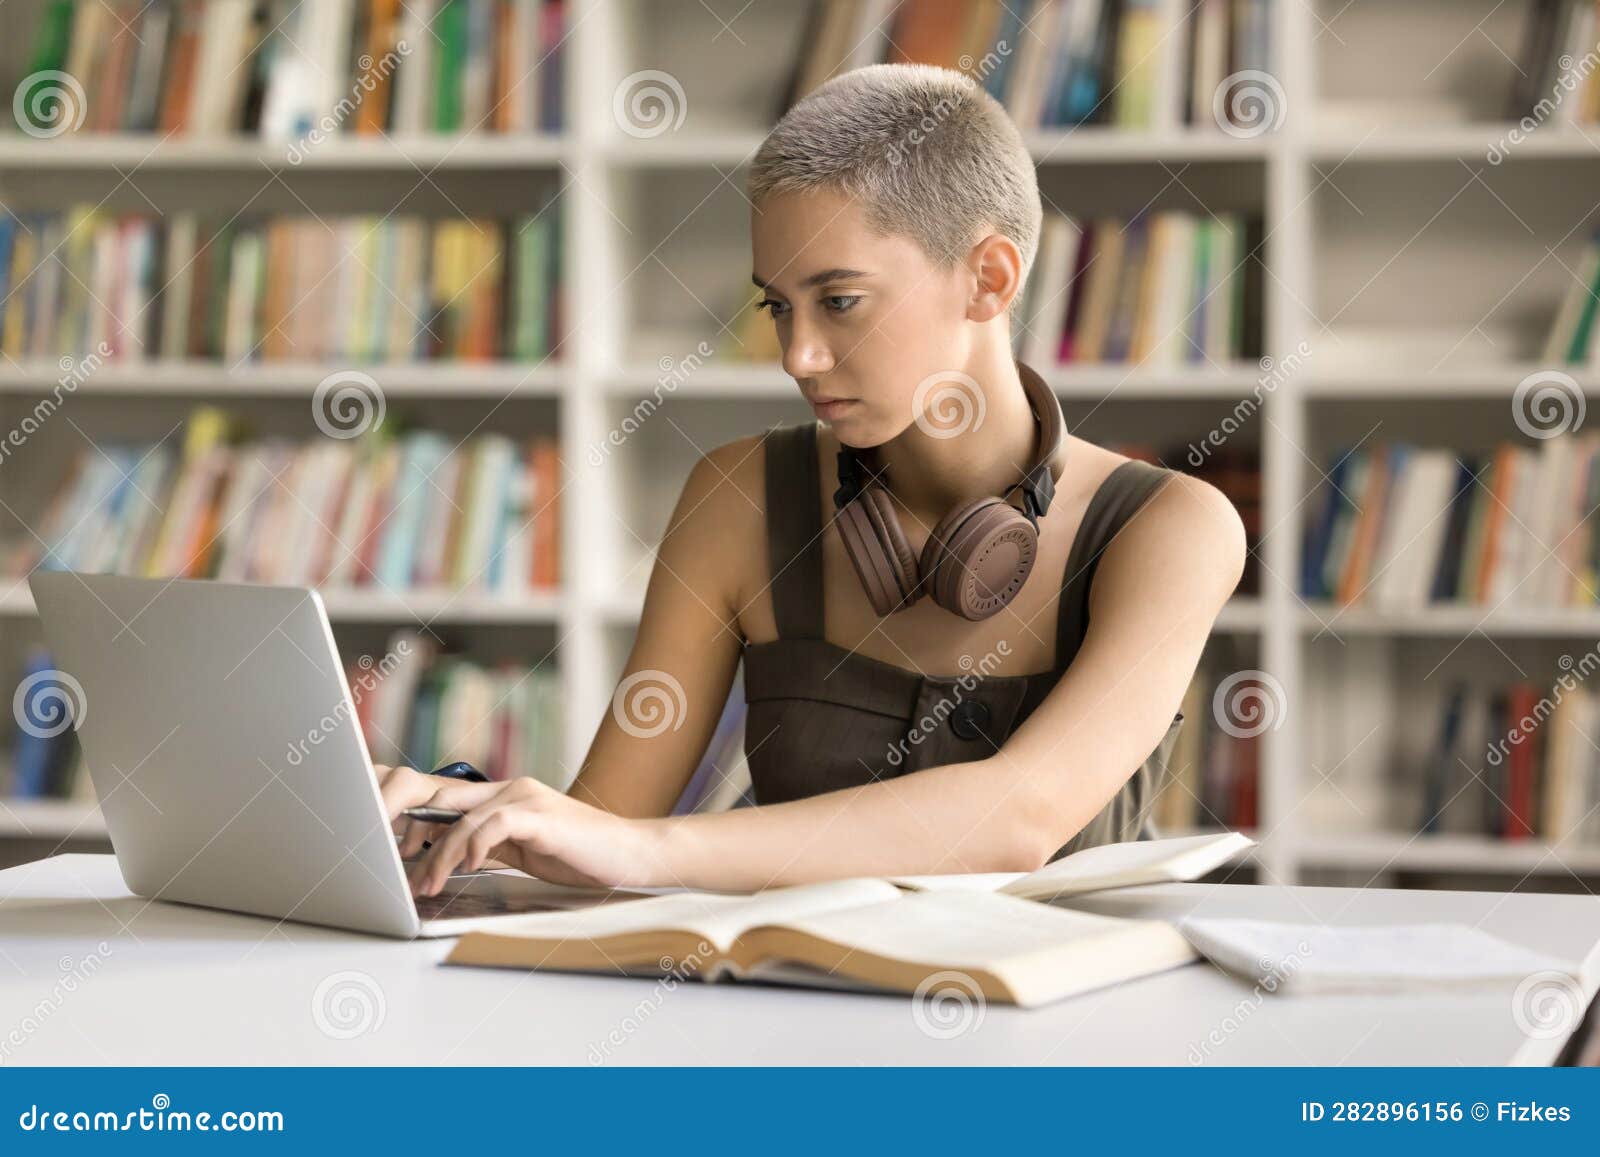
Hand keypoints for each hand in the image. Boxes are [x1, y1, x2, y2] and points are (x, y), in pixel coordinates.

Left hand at [373, 765, 666, 895]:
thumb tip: (445, 863)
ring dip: (435, 854)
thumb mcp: (524, 854)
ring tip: (425, 884)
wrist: (631, 854)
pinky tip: (465, 867)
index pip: (442, 798)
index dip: (409, 818)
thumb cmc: (582, 857)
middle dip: (405, 828)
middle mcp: (509, 789)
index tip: (388, 851)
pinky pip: (494, 824)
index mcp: (503, 796)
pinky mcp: (541, 815)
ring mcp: (525, 798)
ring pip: (461, 817)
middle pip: (439, 798)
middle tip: (388, 863)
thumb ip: (488, 850)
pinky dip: (473, 845)